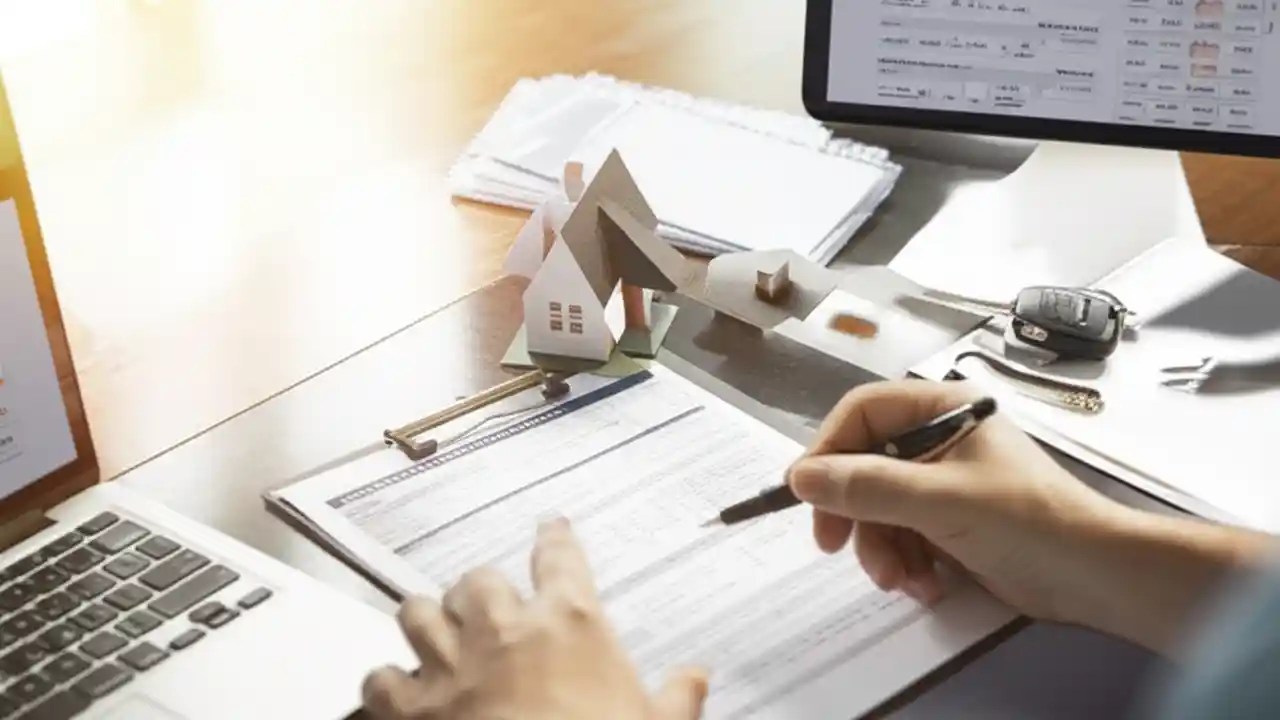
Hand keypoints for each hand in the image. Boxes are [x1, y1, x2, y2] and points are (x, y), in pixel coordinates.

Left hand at [362, 518, 707, 719]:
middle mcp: (505, 631)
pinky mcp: (412, 709)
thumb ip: (676, 699)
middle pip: (478, 580)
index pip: (560, 558)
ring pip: (418, 613)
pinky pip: (379, 679)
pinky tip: (396, 691)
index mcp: (570, 625)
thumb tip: (696, 679)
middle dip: (481, 592)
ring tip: (434, 631)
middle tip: (487, 606)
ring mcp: (452, 666)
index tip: (551, 527)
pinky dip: (386, 684)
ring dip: (426, 622)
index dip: (554, 538)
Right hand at [788, 379, 1274, 653]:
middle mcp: (939, 438)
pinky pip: (902, 535)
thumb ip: (867, 487)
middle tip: (834, 547)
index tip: (805, 494)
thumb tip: (801, 478)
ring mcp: (944, 482)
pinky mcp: (950, 522)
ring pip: (878, 508)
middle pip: (864, 465)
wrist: (1095, 576)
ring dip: (882, 549)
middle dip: (854, 514)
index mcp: (942, 410)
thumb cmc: (1026, 520)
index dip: (828, 451)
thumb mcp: (939, 500)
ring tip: (901, 580)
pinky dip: (905, 563)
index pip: (861, 414)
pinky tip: (926, 585)